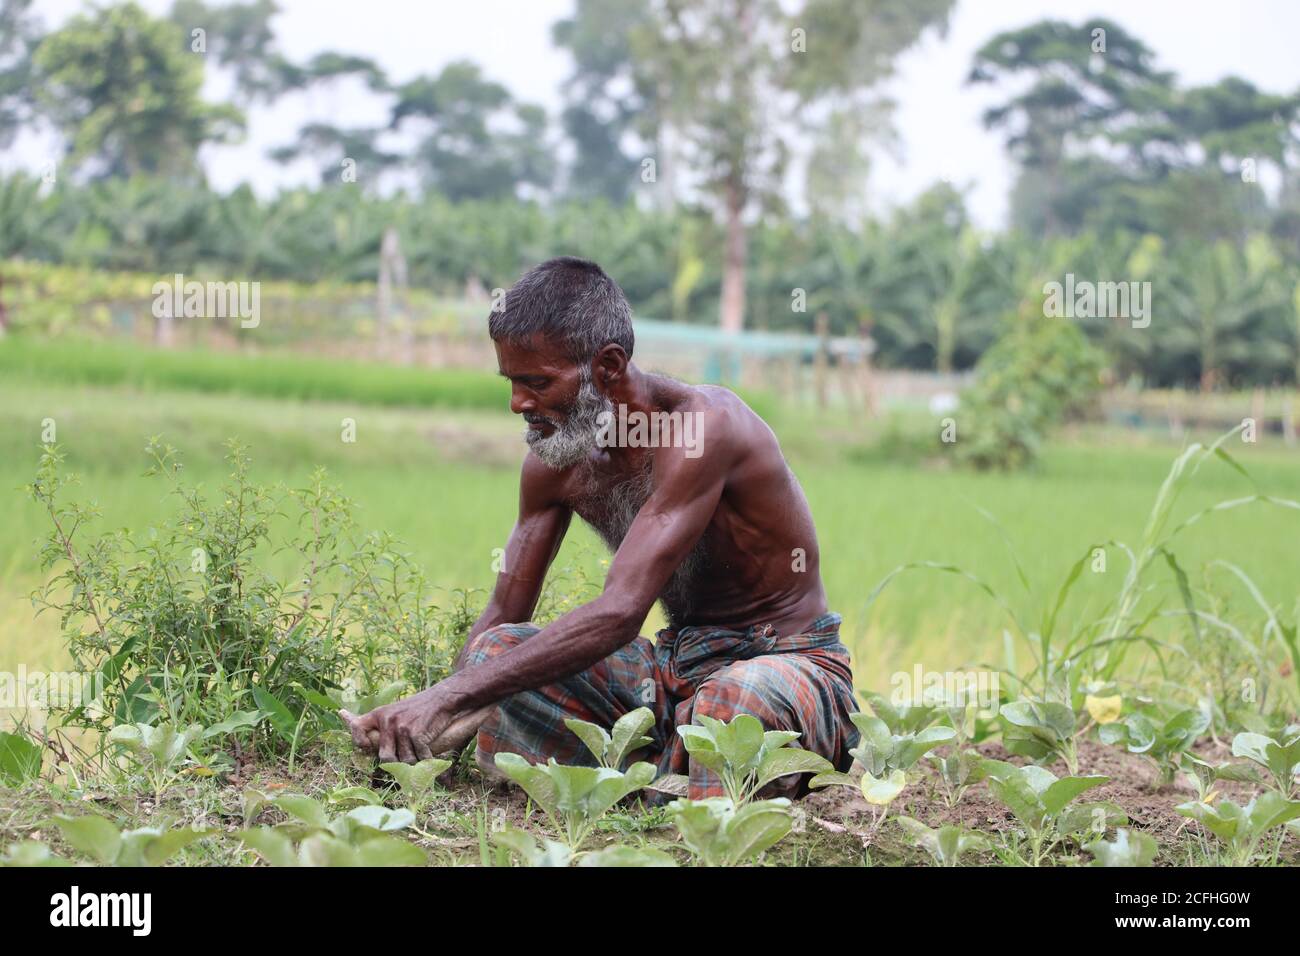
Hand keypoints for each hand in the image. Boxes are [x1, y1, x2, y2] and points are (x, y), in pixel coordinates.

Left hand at [340, 685, 494, 763]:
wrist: (442, 698)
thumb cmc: (418, 708)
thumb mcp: (395, 711)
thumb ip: (381, 725)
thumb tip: (357, 732)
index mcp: (379, 714)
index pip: (357, 728)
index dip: (360, 742)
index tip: (368, 747)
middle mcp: (387, 720)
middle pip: (385, 757)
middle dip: (397, 763)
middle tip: (405, 759)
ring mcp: (402, 727)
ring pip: (404, 760)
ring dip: (415, 761)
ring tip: (419, 754)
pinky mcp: (416, 733)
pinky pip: (419, 756)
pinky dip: (426, 758)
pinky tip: (429, 754)